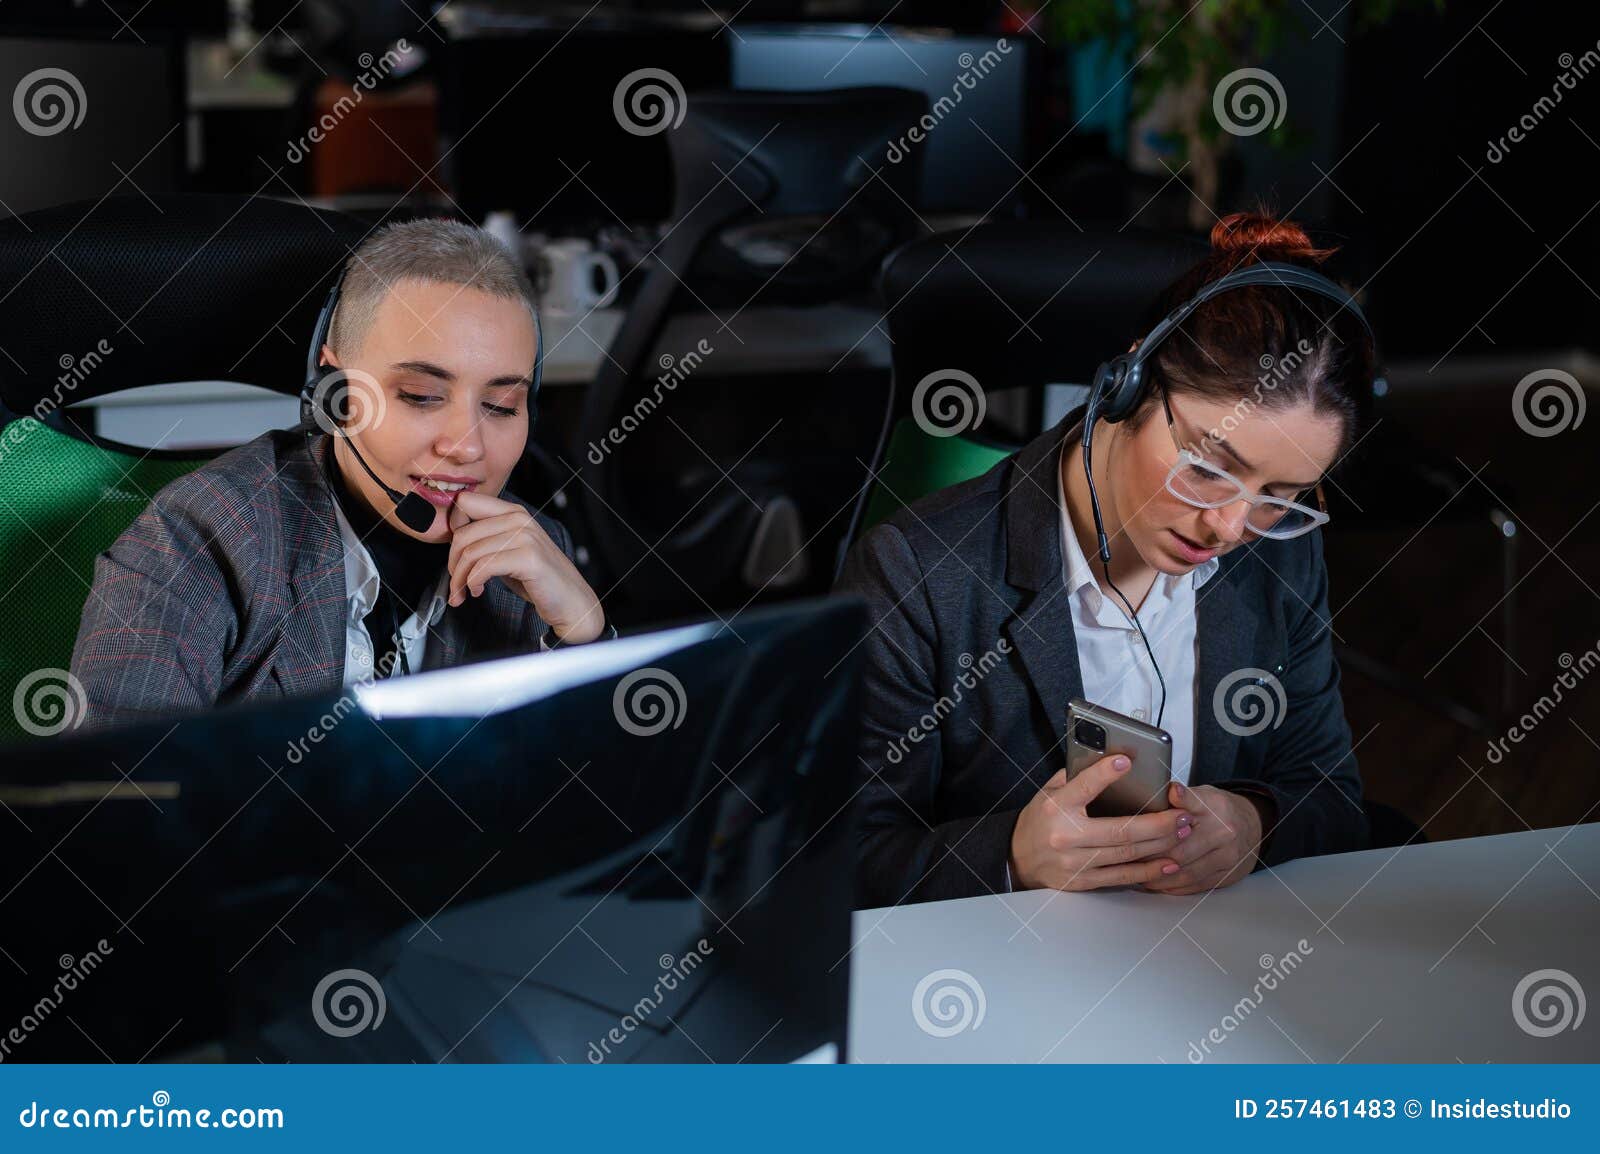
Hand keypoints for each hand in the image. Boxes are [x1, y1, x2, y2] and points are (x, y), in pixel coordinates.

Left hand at [446, 490, 604, 642]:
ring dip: (459, 579)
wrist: (570, 601)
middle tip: (455, 584)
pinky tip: (477, 591)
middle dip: (452, 563)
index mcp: (513, 512)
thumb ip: (485, 539)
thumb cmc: (536, 579)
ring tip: (463, 592)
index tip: (454, 553)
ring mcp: (526, 537)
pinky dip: (473, 583)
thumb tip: (452, 542)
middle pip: (463, 533)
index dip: (452, 527)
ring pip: (471, 552)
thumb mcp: (508, 551)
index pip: (466, 502)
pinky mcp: (529, 558)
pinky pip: (484, 567)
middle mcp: (519, 519)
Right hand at [1008, 754, 1194, 891]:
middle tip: (1183, 814)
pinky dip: (1148, 870)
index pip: (1083, 787)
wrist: (1018, 859)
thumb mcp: (1050, 792)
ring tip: (1184, 832)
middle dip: (1158, 823)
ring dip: (1161, 844)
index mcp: (1056, 808)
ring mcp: (1075, 863)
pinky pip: (1122, 876)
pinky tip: (1168, 862)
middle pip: (1120, 831)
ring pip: (1127, 855)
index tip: (1126, 762)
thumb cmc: (1040, 820)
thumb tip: (1111, 761)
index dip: (1104, 774)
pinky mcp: (1083, 881)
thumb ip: (1077, 778)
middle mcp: (1066, 836)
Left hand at [1136, 783, 1268, 896]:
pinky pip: (1194, 885)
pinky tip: (1156, 882)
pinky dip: (1172, 886)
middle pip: (1181, 848)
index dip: (1175, 804)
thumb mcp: (1203, 794)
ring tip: (1137, 873)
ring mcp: (1227, 856)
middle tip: (1127, 857)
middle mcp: (1224, 831)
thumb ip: (1182, 797)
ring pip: (1186, 872)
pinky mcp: (1226, 876)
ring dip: (1158, 876)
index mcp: (1215, 806)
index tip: (1165, 799)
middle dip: (1151, 856)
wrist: (1252, 828)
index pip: (1191, 804)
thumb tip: (1165, 791)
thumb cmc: (1218, 811)